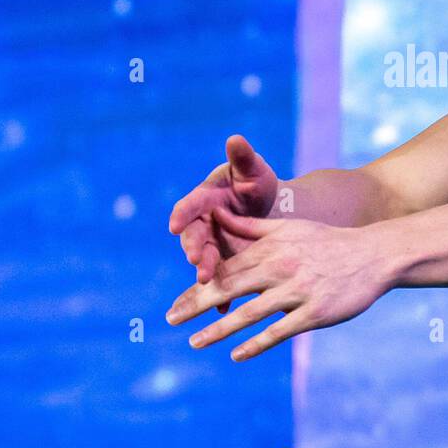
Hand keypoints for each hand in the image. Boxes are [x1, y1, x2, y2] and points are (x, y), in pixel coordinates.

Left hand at [165, 207, 395, 360]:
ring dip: (219, 329)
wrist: (373, 255)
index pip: (225, 270)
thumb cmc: (326, 242)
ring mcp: (297, 291)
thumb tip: (215, 212)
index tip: (175, 305)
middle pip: (229, 289)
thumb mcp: (287, 228)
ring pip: (250, 312)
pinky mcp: (315, 312)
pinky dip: (256, 343)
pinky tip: (236, 354)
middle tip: (171, 319)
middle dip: (197, 305)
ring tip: (194, 342)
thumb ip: (249, 226)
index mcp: (270, 248)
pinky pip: (280, 331)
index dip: (197, 288)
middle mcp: (279, 268)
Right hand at [169, 135, 278, 309]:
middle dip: (193, 247)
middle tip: (196, 257)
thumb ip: (243, 158)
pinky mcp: (225, 265)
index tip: (175, 224)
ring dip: (205, 271)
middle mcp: (203, 225)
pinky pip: (221, 280)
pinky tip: (223, 308)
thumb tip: (235, 138)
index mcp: (205, 199)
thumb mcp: (253, 170)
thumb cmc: (257, 184)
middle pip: (193, 237)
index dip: (182, 214)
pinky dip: (221, 296)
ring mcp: (212, 246)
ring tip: (207, 280)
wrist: (272, 210)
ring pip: (203, 260)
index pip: (190, 205)